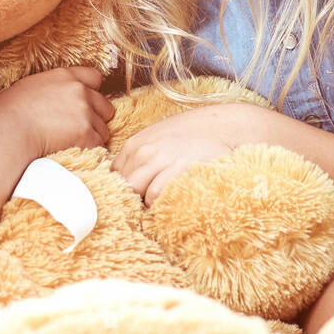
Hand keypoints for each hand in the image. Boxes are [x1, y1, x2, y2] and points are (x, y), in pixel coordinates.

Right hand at [1, 66, 114, 156]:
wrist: (7, 131)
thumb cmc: (10, 112)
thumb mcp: (32, 87)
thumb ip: (55, 88)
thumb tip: (61, 98)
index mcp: (66, 76)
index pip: (95, 77)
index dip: (92, 92)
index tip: (84, 104)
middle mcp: (80, 91)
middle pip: (105, 106)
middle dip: (96, 118)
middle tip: (76, 129)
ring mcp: (85, 112)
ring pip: (103, 129)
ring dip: (91, 137)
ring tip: (69, 142)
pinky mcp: (86, 133)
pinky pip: (98, 145)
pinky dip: (88, 150)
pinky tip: (72, 150)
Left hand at [113, 104, 254, 204]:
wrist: (221, 127)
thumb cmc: (189, 136)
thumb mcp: (157, 139)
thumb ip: (139, 157)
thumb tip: (125, 181)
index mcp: (134, 144)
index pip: (113, 175)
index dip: (122, 188)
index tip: (133, 196)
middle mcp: (143, 151)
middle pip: (122, 186)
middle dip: (131, 197)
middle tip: (144, 205)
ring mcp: (159, 160)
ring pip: (135, 192)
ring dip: (143, 202)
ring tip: (156, 206)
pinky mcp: (176, 169)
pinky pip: (154, 196)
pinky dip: (158, 203)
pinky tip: (169, 200)